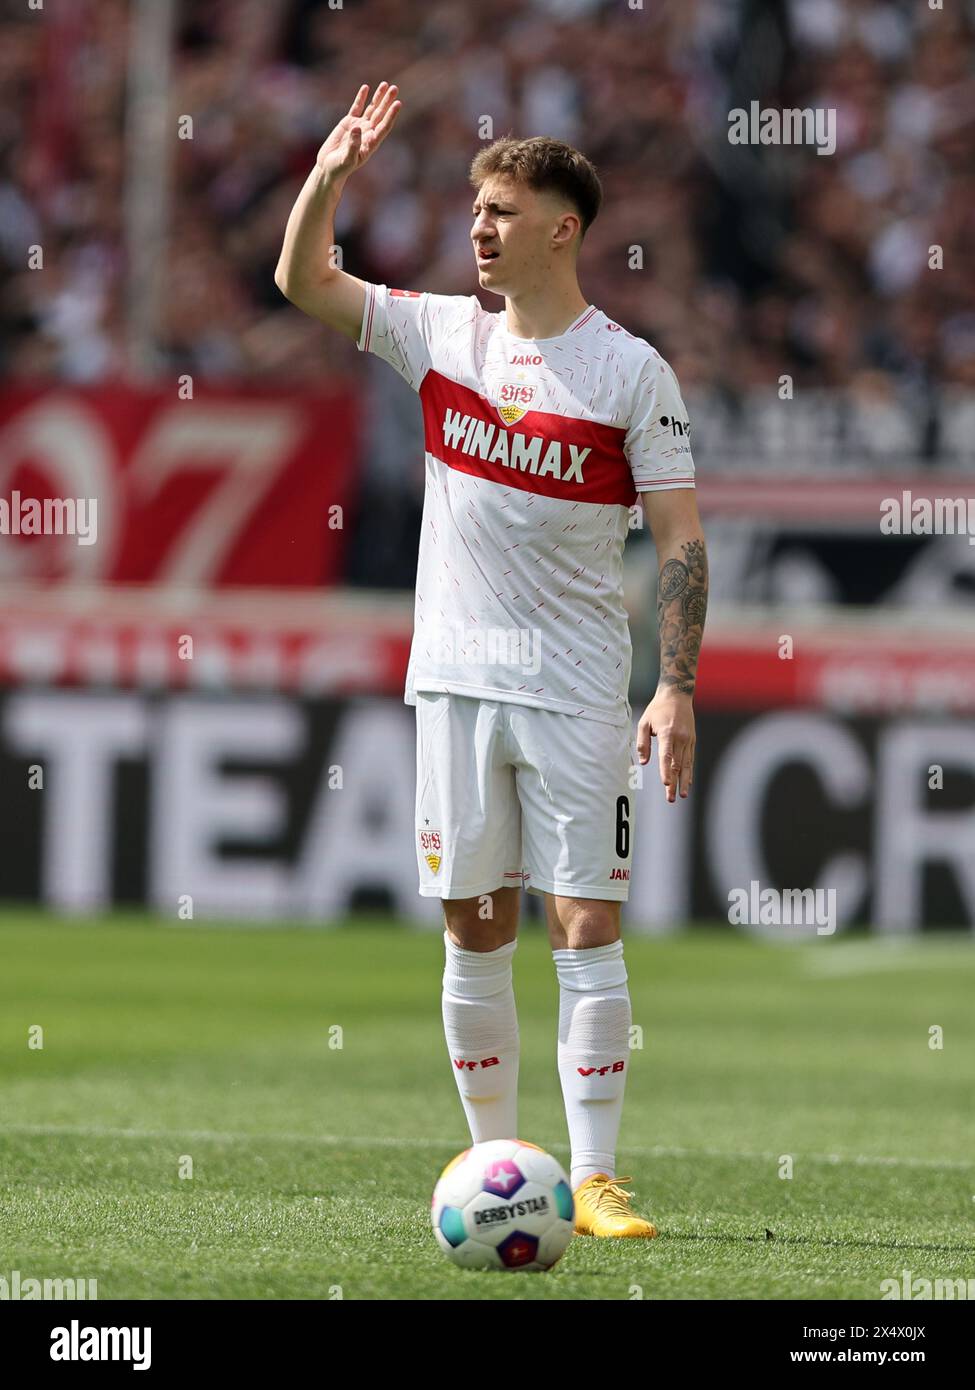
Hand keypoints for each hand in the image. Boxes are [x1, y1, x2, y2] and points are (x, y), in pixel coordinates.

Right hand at [316, 82, 401, 180]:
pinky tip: (366, 88)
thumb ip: (353, 145)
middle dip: (387, 101)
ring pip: (371, 109)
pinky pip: (357, 107)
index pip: (384, 126)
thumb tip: (357, 128)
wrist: (328, 168)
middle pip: (380, 114)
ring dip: (378, 97)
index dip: (391, 115)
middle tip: (395, 88)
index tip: (398, 103)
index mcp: (371, 143)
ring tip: (385, 85)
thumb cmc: (339, 168)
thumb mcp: (346, 160)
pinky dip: (361, 98)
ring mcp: (359, 127)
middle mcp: (368, 133)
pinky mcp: (348, 123)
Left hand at [636, 687, 695, 802]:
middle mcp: (680, 738)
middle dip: (674, 782)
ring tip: (681, 795)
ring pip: (686, 764)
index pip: (667, 756)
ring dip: (684, 781)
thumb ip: (643, 742)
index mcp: (667, 733)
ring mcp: (688, 740)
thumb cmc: (657, 709)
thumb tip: (643, 762)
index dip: (666, 771)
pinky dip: (689, 772)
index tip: (666, 784)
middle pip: (677, 764)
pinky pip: (690, 759)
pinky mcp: (692, 741)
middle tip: (670, 798)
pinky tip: (687, 783)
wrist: (677, 696)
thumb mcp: (644, 722)